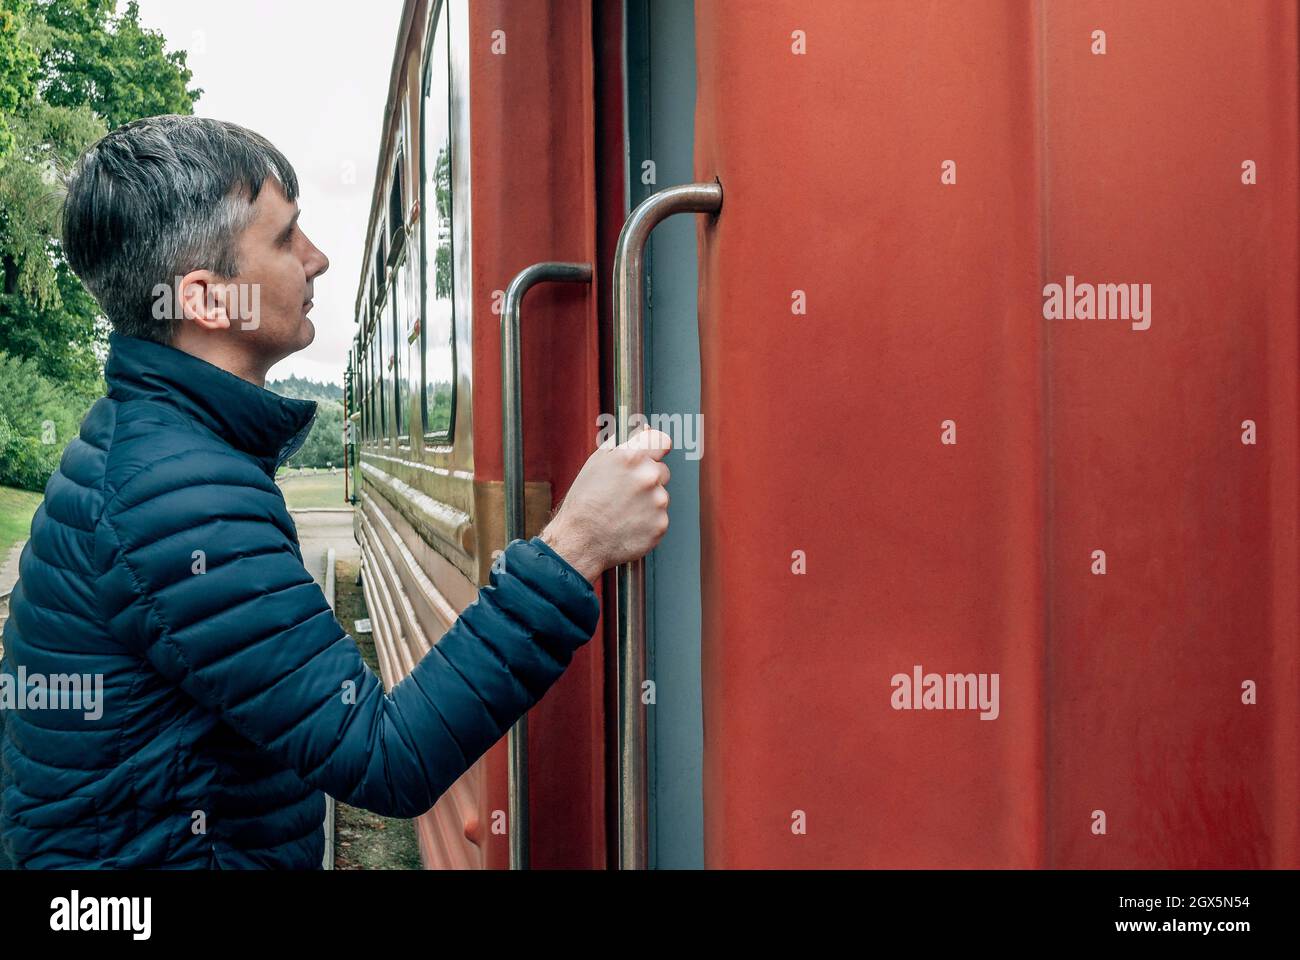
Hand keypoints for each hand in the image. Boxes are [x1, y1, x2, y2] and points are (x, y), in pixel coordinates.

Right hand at [540, 424, 672, 583]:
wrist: (580, 540)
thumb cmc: (584, 501)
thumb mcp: (597, 462)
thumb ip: (625, 444)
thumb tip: (645, 430)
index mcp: (632, 457)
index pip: (661, 440)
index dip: (656, 448)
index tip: (653, 455)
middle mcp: (648, 476)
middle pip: (662, 471)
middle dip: (648, 479)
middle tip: (625, 493)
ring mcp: (657, 502)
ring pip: (661, 496)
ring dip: (647, 502)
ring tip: (623, 511)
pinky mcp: (661, 524)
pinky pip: (660, 518)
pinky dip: (648, 521)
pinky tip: (628, 524)